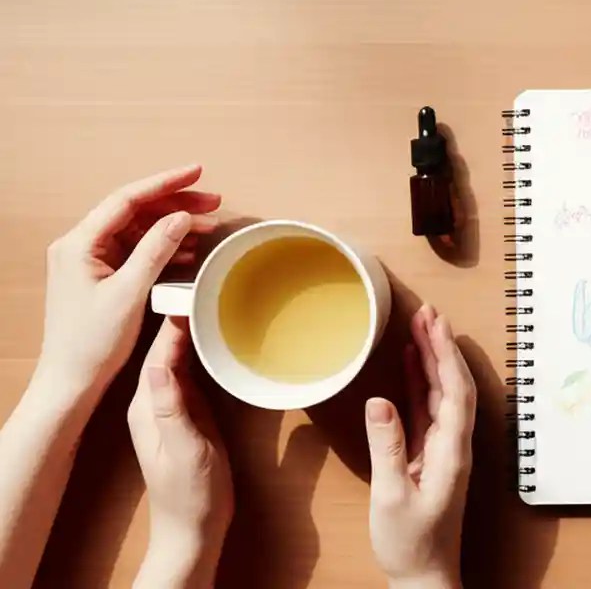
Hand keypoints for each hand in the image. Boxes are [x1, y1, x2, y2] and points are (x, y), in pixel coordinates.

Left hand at [38, 165, 218, 401]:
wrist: (72, 381)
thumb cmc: (93, 341)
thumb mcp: (130, 292)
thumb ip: (156, 249)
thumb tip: (182, 217)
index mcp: (80, 243)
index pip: (127, 199)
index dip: (165, 183)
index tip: (197, 172)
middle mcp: (81, 245)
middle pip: (134, 211)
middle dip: (175, 204)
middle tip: (214, 203)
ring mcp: (90, 261)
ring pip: (138, 230)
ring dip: (173, 227)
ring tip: (210, 227)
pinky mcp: (101, 277)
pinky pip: (137, 251)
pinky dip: (164, 248)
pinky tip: (191, 252)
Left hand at [129, 317, 232, 588]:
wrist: (193, 527)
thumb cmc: (188, 493)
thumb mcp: (181, 449)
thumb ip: (171, 408)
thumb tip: (159, 364)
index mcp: (148, 406)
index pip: (158, 354)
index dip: (171, 323)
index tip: (190, 292)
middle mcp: (157, 400)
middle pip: (167, 349)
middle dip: (181, 317)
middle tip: (205, 285)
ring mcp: (174, 405)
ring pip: (181, 357)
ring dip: (193, 330)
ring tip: (213, 299)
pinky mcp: (192, 412)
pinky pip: (196, 372)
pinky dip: (205, 350)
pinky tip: (219, 336)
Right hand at [366, 306, 476, 588]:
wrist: (424, 576)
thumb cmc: (410, 542)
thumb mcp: (391, 495)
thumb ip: (387, 446)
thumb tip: (379, 402)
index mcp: (452, 451)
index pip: (454, 391)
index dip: (445, 355)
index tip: (434, 324)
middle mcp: (454, 444)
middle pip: (452, 384)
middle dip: (441, 346)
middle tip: (427, 311)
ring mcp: (444, 448)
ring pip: (440, 393)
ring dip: (431, 359)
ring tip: (419, 325)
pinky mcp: (429, 454)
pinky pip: (427, 409)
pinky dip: (418, 383)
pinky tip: (409, 362)